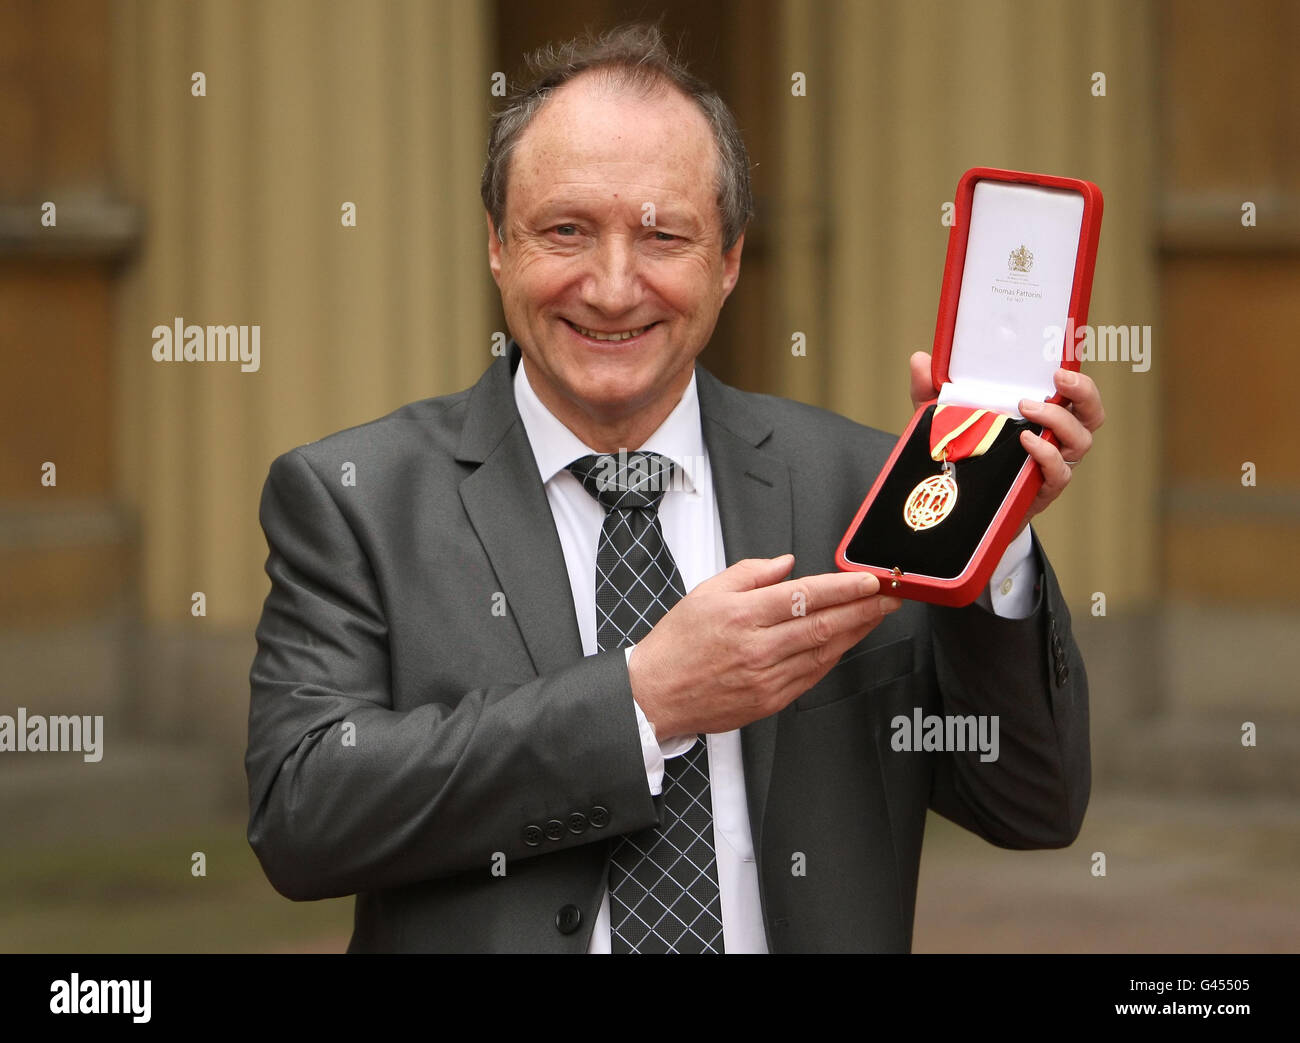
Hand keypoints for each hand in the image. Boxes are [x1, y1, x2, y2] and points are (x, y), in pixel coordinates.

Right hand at [627, 556, 899, 738]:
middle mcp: (758, 648)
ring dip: (857, 632)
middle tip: (890, 596)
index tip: (869, 579)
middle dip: (864, 608)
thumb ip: (750, 573)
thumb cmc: (677, 644)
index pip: (805, 596)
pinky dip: (834, 656)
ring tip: (877, 615)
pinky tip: (847, 642)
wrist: (655, 695)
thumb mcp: (705, 593)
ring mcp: (767, 678)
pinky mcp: (771, 700)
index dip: (844, 588)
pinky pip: (813, 676)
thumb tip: (786, 563)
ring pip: (825, 652)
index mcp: (741, 616)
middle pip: (824, 625)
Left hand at [908, 351, 1104, 532]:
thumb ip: (931, 390)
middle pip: (1091, 413)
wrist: (959, 507)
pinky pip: (1060, 472)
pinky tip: (1025, 442)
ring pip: (1081, 440)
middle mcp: (1055, 437)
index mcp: (1042, 414)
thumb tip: (920, 359)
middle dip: (1084, 392)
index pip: (1073, 391)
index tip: (1062, 360)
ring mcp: (1052, 464)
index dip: (1078, 375)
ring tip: (1028, 407)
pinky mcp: (1043, 489)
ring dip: (1059, 420)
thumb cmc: (963, 453)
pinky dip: (1046, 455)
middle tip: (1059, 378)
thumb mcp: (944, 418)